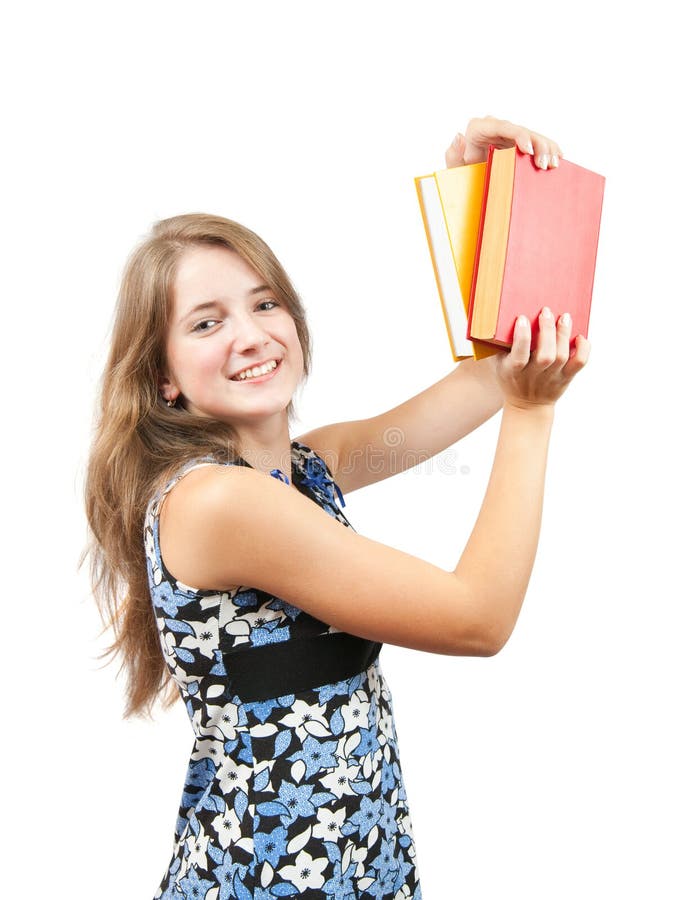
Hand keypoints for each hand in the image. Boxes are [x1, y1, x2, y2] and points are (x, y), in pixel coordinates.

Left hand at [445, 115, 562, 171]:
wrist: (465, 182)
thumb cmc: (460, 174)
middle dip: (538, 145)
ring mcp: (509, 135)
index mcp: (479, 129)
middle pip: (523, 130)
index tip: (529, 150)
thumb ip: (453, 155)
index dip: (519, 136)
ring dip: (546, 149)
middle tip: (544, 164)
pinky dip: (549, 151)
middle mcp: (496, 128)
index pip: (502, 126)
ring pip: (533, 136)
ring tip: (553, 165)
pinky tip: (558, 159)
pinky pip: (537, 144)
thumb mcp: (455, 167)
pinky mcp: (519, 145)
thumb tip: (459, 136)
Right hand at [494, 307, 589, 410]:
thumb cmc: (511, 378)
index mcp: (513, 372)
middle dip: (547, 330)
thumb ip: (499, 345)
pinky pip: (579, 363)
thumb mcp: (498, 365)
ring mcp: (552, 378)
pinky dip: (583, 349)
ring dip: (563, 334)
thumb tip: (499, 317)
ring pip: (561, 356)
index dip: (522, 336)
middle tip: (546, 311)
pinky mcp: (566, 378)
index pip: (519, 356)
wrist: (527, 406)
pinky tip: (579, 336)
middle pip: (545, 355)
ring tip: (564, 317)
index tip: (523, 318)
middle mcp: (534, 376)